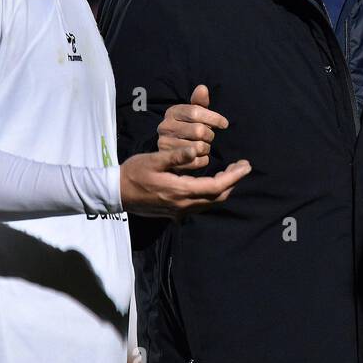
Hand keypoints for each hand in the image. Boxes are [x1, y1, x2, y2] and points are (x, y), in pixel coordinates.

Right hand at [120, 146, 249, 218]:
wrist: (116, 194)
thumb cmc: (133, 173)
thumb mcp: (153, 160)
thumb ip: (176, 156)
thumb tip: (196, 150)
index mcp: (181, 191)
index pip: (216, 186)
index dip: (234, 176)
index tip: (246, 165)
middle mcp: (183, 205)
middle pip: (218, 197)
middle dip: (233, 182)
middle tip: (242, 166)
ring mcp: (179, 211)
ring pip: (210, 203)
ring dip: (224, 188)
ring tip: (231, 172)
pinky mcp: (175, 212)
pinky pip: (201, 205)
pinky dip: (212, 194)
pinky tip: (213, 182)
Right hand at [157, 84, 229, 170]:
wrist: (172, 151)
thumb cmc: (188, 127)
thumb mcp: (193, 113)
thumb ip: (199, 102)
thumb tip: (202, 88)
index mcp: (172, 112)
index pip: (196, 112)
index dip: (214, 118)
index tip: (225, 124)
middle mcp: (165, 127)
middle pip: (199, 131)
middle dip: (210, 135)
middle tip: (209, 136)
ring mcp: (165, 145)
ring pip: (199, 147)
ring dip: (207, 148)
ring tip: (203, 146)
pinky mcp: (170, 162)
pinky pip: (197, 162)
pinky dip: (204, 160)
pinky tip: (201, 156)